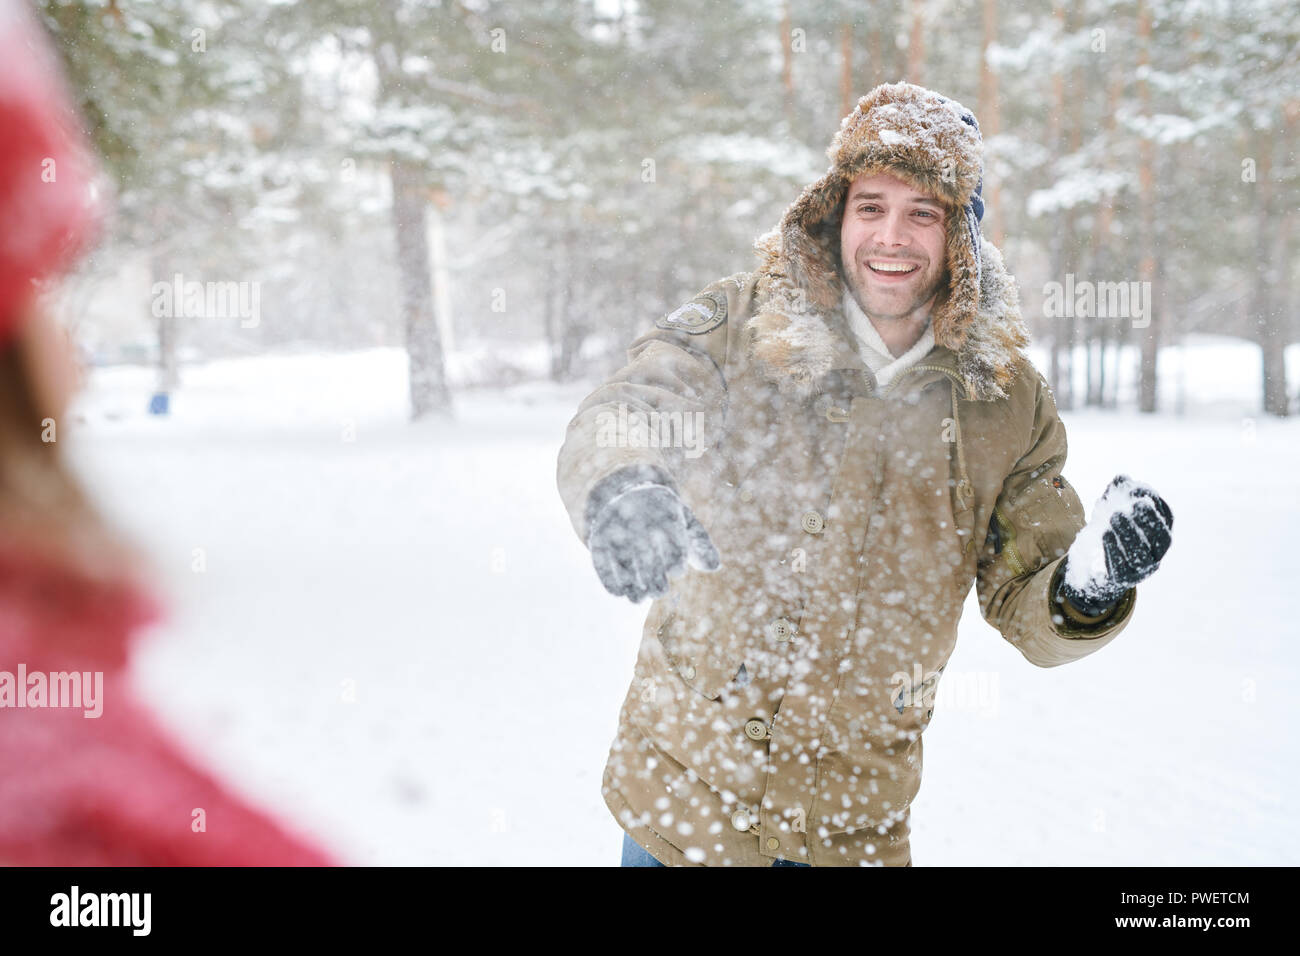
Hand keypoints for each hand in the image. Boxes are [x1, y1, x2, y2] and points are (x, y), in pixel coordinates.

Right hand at [587, 482, 720, 601]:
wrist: (626, 493)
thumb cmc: (663, 516)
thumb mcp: (684, 522)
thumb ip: (701, 543)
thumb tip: (714, 566)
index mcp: (664, 511)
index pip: (672, 545)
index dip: (675, 564)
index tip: (675, 570)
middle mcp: (638, 517)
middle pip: (648, 560)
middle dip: (655, 582)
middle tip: (658, 590)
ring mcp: (616, 526)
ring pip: (625, 565)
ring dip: (632, 588)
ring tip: (639, 598)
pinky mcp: (597, 537)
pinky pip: (602, 564)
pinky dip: (610, 582)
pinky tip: (619, 592)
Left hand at [1058, 474, 1172, 615]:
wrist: (1094, 569)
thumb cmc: (1112, 534)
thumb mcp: (1112, 511)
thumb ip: (1117, 495)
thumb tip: (1121, 478)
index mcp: (1160, 534)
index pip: (1167, 518)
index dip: (1157, 504)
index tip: (1141, 491)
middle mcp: (1156, 553)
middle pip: (1160, 538)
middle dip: (1150, 520)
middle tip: (1135, 505)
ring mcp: (1143, 569)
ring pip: (1141, 554)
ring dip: (1130, 533)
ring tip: (1116, 516)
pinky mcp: (1124, 579)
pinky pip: (1121, 567)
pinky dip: (1114, 549)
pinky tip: (1106, 534)